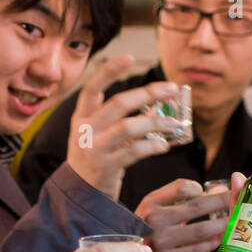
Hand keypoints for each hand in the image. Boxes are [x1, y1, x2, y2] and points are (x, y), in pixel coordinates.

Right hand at [65, 56, 179, 199]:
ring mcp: (94, 148)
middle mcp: (85, 130)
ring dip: (155, 122)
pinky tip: (164, 144)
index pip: (92, 87)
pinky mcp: (106, 167)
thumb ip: (116, 119)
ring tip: (173, 122)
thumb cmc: (93, 158)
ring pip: (128, 127)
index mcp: (81, 117)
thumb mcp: (95, 134)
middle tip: (172, 89)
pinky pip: (134, 151)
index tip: (130, 57)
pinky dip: (152, 146)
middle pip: (118, 104)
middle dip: (148, 93)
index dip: (110, 70)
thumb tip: (153, 104)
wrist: (78, 194)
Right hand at [135, 178, 229, 251]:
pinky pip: (198, 249)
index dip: (201, 189)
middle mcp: (155, 220)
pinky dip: (213, 242)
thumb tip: (218, 190)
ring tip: (236, 220)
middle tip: (238, 199)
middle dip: (223, 201)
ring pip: (202, 230)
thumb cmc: (148, 228)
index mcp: (151, 202)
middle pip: (198, 206)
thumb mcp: (155, 206)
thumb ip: (182, 197)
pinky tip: (221, 238)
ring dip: (224, 224)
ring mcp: (161, 241)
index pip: (183, 187)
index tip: (212, 191)